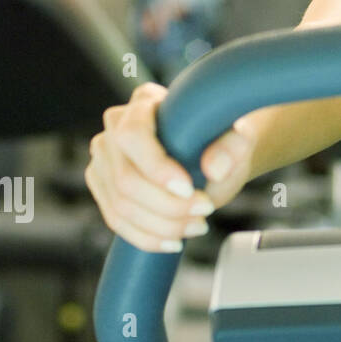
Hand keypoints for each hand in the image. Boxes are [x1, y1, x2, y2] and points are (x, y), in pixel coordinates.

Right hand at [85, 82, 256, 252]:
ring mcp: (104, 157)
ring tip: (196, 226)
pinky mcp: (102, 185)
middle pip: (125, 178)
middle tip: (204, 212)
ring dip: (161, 226)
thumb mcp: (238, 138)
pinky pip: (115, 220)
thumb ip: (233, 146)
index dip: (157, 168)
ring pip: (120, 205)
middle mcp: (115, 125)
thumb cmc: (222, 140)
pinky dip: (146, 237)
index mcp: (145, 100)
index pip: (134, 135)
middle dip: (168, 206)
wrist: (213, 155)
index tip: (190, 189)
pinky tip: (174, 240)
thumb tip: (214, 168)